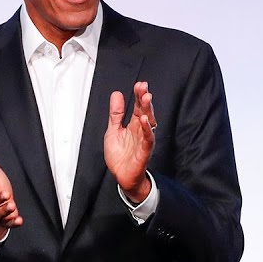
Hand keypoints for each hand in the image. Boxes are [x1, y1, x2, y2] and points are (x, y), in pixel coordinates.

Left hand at [104, 81, 155, 203]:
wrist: (121, 176)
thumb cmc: (119, 156)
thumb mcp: (113, 130)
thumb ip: (116, 114)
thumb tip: (116, 95)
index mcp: (134, 125)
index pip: (138, 107)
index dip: (139, 95)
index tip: (139, 84)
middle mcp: (140, 130)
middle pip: (145, 111)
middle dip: (144, 99)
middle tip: (143, 87)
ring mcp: (144, 140)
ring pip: (149, 122)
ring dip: (148, 110)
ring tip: (146, 98)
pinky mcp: (145, 151)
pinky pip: (148, 139)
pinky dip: (147, 129)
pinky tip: (145, 120)